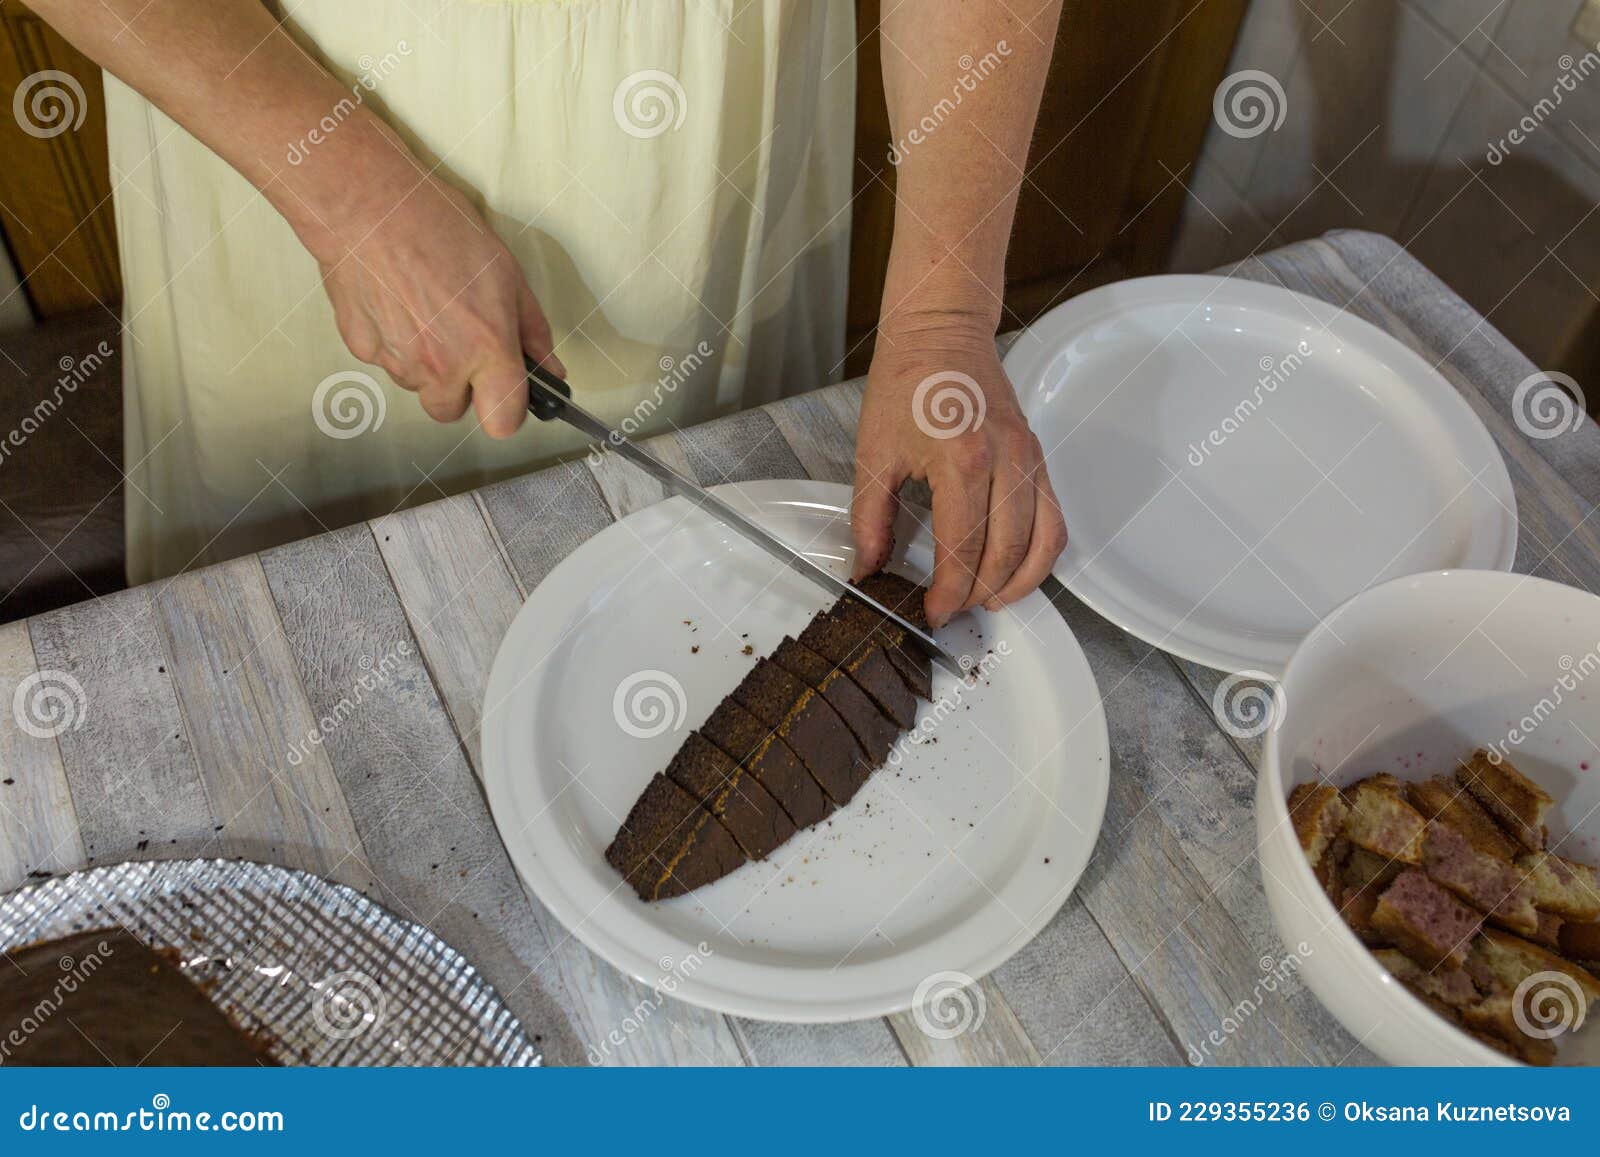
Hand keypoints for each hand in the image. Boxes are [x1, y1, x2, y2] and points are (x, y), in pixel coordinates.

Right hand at [311, 169, 562, 437]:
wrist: (369, 205)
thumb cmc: (439, 227)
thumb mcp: (507, 274)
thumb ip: (533, 332)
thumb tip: (550, 369)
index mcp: (485, 348)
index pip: (504, 423)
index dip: (506, 408)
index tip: (506, 389)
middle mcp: (441, 365)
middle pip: (452, 410)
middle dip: (460, 387)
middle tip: (461, 341)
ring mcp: (398, 360)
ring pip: (417, 385)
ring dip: (425, 362)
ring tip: (425, 308)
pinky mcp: (362, 348)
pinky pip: (386, 361)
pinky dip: (393, 342)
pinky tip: (397, 302)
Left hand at [851, 323, 1066, 627]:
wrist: (941, 331)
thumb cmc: (907, 382)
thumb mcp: (874, 454)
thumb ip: (870, 520)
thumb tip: (867, 569)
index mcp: (961, 459)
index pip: (963, 548)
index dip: (947, 591)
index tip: (931, 612)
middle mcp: (1005, 461)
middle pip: (1004, 553)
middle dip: (977, 593)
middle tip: (952, 610)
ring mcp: (1029, 459)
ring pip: (1041, 542)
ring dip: (1018, 583)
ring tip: (988, 602)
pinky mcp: (1038, 457)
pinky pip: (1054, 518)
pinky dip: (1041, 555)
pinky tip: (1017, 572)